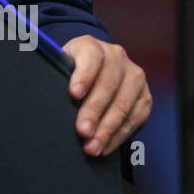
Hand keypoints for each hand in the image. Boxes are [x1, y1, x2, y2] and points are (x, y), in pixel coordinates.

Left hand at [62, 35, 151, 156]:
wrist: (94, 67)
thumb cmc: (71, 71)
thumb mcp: (62, 66)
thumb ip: (60, 76)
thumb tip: (49, 98)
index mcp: (92, 46)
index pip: (91, 57)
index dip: (83, 75)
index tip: (74, 94)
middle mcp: (117, 57)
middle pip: (108, 85)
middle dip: (94, 111)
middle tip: (82, 132)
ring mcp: (134, 76)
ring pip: (124, 104)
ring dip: (108, 129)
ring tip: (93, 147)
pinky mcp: (144, 96)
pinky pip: (136, 118)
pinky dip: (119, 135)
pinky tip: (106, 146)